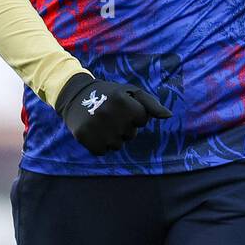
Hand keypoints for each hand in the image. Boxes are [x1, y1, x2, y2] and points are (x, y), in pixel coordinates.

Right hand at [54, 72, 171, 155]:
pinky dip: (100, 145)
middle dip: (124, 127)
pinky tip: (95, 132)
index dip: (135, 115)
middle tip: (111, 115)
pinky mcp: (85, 138)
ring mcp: (96, 127)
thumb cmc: (109, 94)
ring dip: (113, 137)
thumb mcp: (130, 92)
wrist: (76, 95)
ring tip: (103, 123)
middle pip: (130, 135)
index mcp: (122, 101)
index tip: (123, 107)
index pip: (143, 120)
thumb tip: (169, 116)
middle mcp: (110, 114)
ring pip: (118, 145)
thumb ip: (151, 104)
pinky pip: (102, 151)